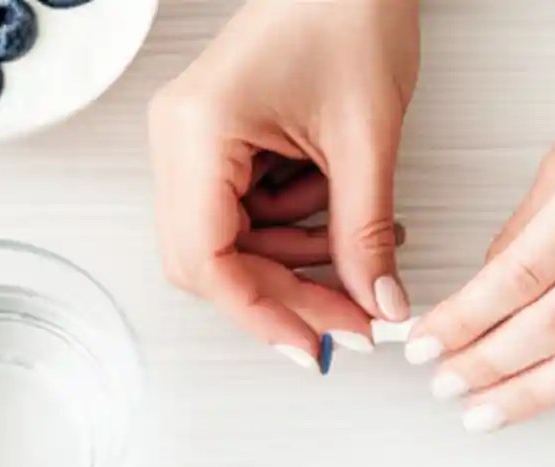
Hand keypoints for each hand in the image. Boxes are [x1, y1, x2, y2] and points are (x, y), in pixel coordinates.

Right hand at [149, 0, 418, 369]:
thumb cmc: (349, 12)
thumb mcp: (366, 137)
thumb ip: (364, 233)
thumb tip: (376, 306)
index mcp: (197, 132)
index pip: (205, 257)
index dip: (259, 313)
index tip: (313, 346)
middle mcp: (177, 140)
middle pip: (208, 259)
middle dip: (282, 295)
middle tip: (349, 323)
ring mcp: (191, 142)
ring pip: (229, 243)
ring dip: (294, 263)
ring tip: (363, 262)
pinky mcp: (216, 142)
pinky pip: (244, 214)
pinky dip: (292, 230)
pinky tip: (339, 218)